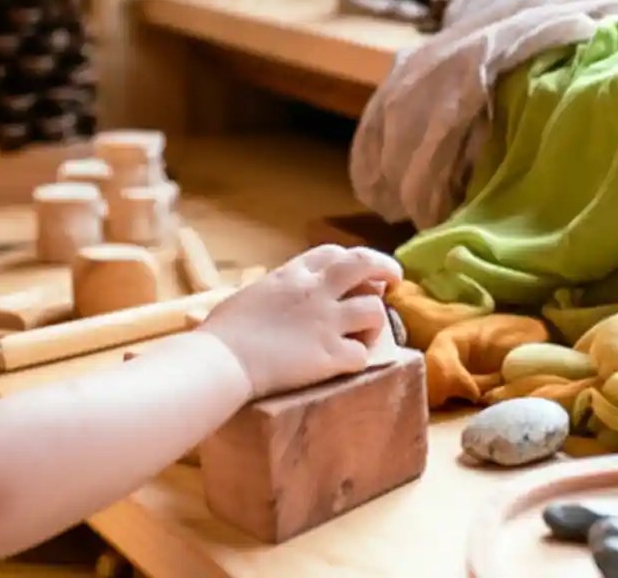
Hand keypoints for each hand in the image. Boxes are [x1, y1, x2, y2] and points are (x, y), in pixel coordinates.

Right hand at [198, 245, 403, 399]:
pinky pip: (362, 354)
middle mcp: (316, 291)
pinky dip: (359, 359)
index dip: (350, 258)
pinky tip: (349, 363)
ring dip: (375, 321)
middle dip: (386, 268)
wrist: (222, 360)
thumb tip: (277, 298)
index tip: (357, 269)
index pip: (333, 252)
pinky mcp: (330, 355)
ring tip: (367, 332)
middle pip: (365, 265)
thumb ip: (275, 292)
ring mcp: (327, 322)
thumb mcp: (250, 295)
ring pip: (374, 310)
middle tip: (395, 280)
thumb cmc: (222, 331)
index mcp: (292, 274)